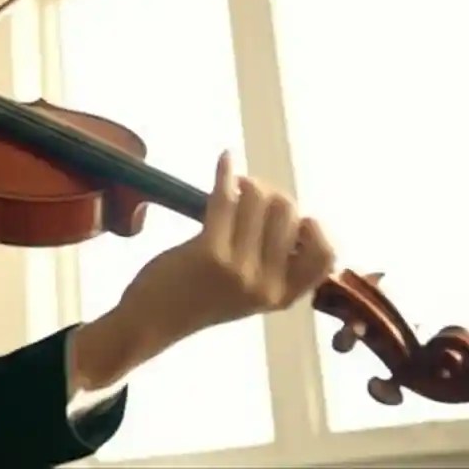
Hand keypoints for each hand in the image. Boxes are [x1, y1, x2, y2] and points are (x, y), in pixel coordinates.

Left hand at [120, 150, 336, 339]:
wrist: (153, 321)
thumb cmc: (199, 299)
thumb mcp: (249, 293)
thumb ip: (273, 264)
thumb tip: (287, 207)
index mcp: (283, 295)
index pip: (326, 255)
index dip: (313, 227)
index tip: (292, 218)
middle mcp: (267, 284)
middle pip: (288, 212)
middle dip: (270, 194)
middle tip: (247, 194)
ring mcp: (240, 268)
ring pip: (259, 199)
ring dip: (246, 182)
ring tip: (233, 185)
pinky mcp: (209, 252)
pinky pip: (225, 197)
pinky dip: (226, 172)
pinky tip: (225, 159)